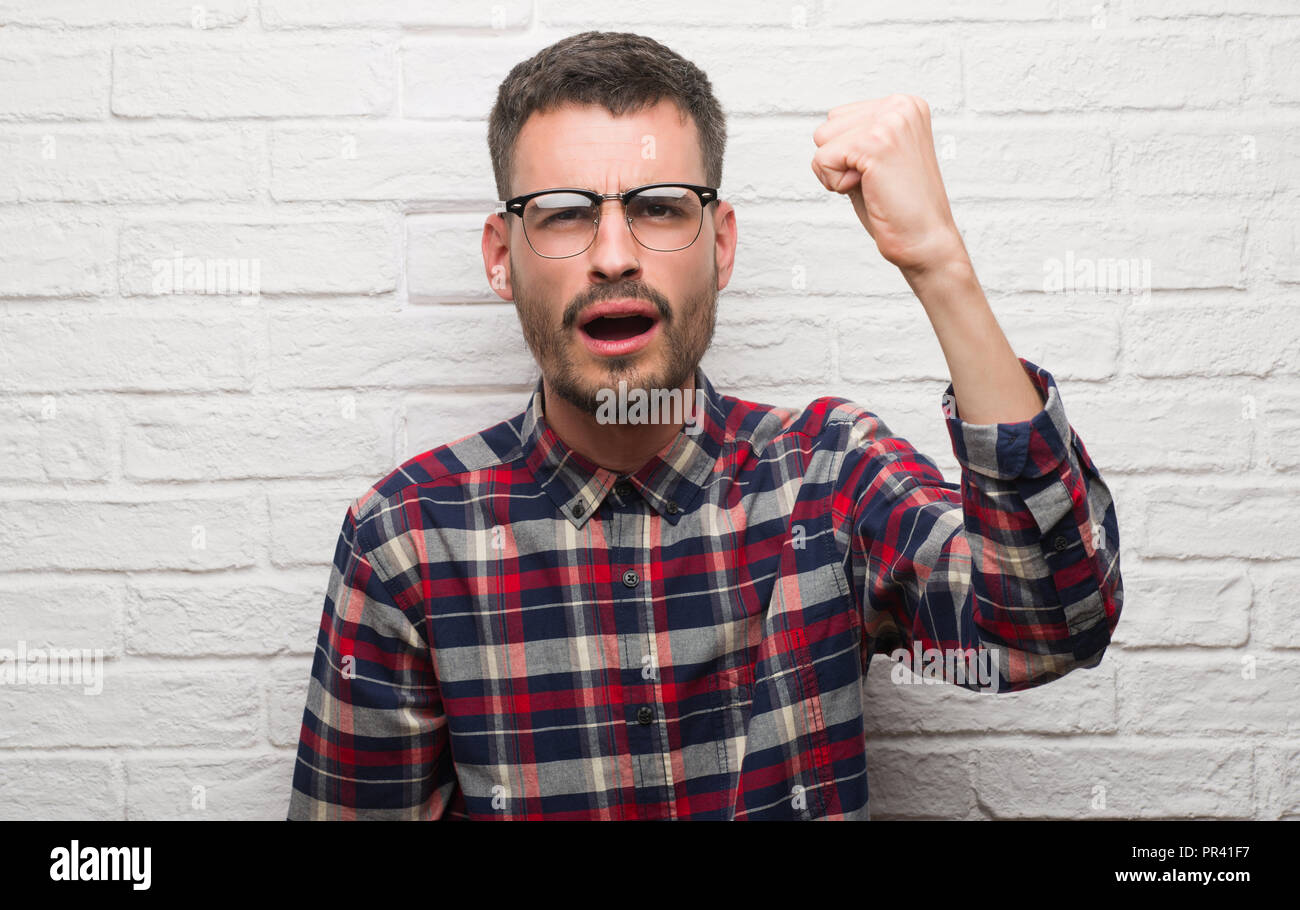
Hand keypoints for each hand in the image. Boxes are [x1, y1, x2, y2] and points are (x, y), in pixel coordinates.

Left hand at [811, 94, 967, 277]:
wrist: (926, 240)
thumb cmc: (899, 206)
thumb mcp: (877, 159)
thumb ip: (856, 137)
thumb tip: (820, 131)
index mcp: (905, 105)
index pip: (838, 118)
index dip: (846, 155)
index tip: (880, 172)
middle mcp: (901, 106)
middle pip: (827, 126)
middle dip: (839, 161)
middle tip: (876, 182)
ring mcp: (890, 121)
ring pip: (821, 139)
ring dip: (836, 172)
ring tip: (873, 185)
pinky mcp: (875, 143)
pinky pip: (822, 160)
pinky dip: (835, 184)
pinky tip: (869, 191)